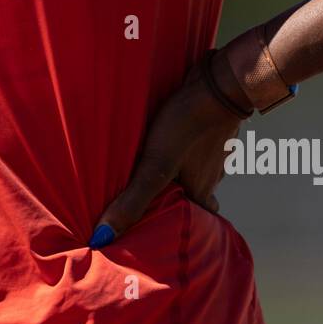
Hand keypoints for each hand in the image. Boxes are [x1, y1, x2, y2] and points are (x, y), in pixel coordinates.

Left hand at [89, 57, 245, 246]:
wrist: (219, 86)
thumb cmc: (186, 127)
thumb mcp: (155, 166)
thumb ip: (133, 200)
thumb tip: (103, 237)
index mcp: (200, 191)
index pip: (195, 222)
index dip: (180, 227)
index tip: (162, 230)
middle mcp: (212, 176)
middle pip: (196, 197)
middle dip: (177, 200)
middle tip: (155, 200)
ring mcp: (215, 152)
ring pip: (197, 171)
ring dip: (180, 172)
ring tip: (155, 169)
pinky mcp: (212, 130)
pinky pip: (199, 146)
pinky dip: (186, 148)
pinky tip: (171, 139)